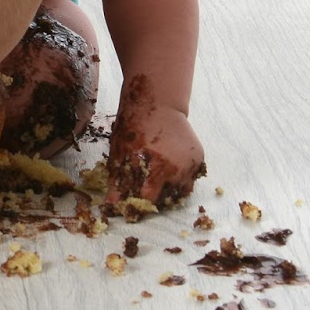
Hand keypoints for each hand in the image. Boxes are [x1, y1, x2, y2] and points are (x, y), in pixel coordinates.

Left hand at [106, 83, 204, 207]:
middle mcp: (178, 169)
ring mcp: (191, 164)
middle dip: (154, 197)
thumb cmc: (133, 127)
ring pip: (181, 191)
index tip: (132, 203)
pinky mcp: (199, 159)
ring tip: (157, 179)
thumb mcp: (120, 154)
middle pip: (166, 199)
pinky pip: (190, 178)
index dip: (138, 203)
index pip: (148, 200)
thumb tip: (110, 206)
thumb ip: (117, 182)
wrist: (159, 103)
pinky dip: (180, 179)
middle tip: (144, 188)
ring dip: (169, 190)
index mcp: (157, 169)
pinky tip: (168, 169)